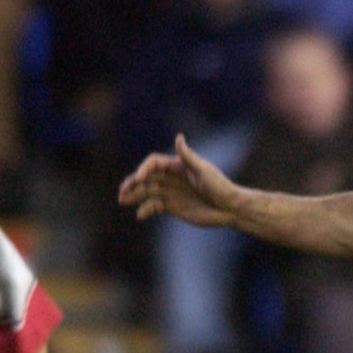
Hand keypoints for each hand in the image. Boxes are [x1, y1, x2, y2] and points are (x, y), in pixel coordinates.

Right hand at [117, 134, 242, 227]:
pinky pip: (154, 207)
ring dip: (134, 196)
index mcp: (177, 165)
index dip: (144, 169)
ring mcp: (170, 193)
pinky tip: (140, 215)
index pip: (154, 163)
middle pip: (146, 178)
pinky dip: (146, 210)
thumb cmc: (221, 186)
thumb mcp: (205, 170)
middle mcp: (171, 178)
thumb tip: (178, 137)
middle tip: (122, 191)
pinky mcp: (172, 207)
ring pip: (147, 192)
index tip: (140, 178)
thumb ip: (188, 156)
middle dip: (133, 183)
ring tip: (122, 201)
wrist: (230, 208)